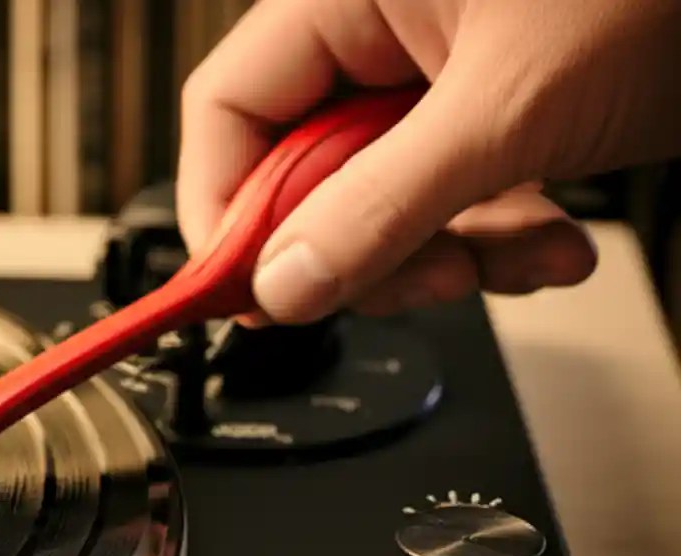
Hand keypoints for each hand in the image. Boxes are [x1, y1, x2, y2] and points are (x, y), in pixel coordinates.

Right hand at [177, 0, 680, 322]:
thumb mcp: (508, 110)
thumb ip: (381, 207)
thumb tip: (284, 284)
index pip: (229, 116)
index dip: (227, 214)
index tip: (250, 294)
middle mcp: (380, 37)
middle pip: (303, 174)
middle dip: (364, 248)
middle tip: (414, 284)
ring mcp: (436, 81)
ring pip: (382, 204)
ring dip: (449, 254)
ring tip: (518, 257)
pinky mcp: (490, 117)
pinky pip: (450, 203)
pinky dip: (498, 239)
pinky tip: (552, 242)